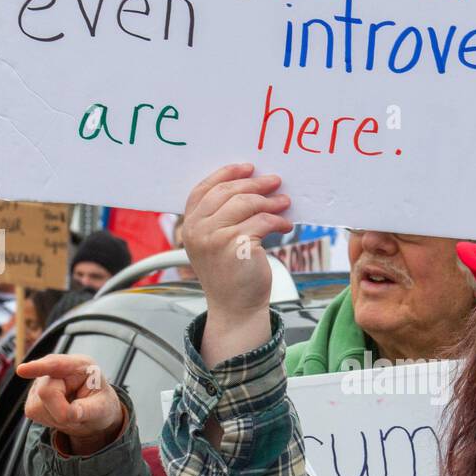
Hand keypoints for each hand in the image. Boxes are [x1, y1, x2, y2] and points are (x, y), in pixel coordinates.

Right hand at [17, 354, 123, 456]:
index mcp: (80, 365)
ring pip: (37, 407)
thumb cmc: (100, 404)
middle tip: (78, 415)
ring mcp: (41, 382)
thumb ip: (89, 410)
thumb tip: (70, 415)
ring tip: (71, 411)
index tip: (22, 370)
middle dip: (61, 411)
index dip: (39, 367)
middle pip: (46, 392)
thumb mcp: (104, 408)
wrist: (93, 410)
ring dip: (56, 417)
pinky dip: (49, 419)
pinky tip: (60, 412)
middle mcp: (57, 369)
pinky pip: (33, 413)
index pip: (57, 364)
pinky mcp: (32, 397)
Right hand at [182, 160, 290, 335]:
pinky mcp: (237, 246)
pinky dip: (278, 220)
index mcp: (189, 225)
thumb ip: (220, 217)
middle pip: (228, 192)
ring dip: (270, 201)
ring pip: (247, 204)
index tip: (248, 167)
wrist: (235, 308)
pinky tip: (285, 224)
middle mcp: (198, 230)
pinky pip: (262, 222)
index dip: (227, 174)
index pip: (204, 189)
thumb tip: (251, 187)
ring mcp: (215, 238)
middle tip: (275, 181)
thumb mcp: (215, 242)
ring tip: (285, 202)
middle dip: (254, 183)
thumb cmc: (230, 274)